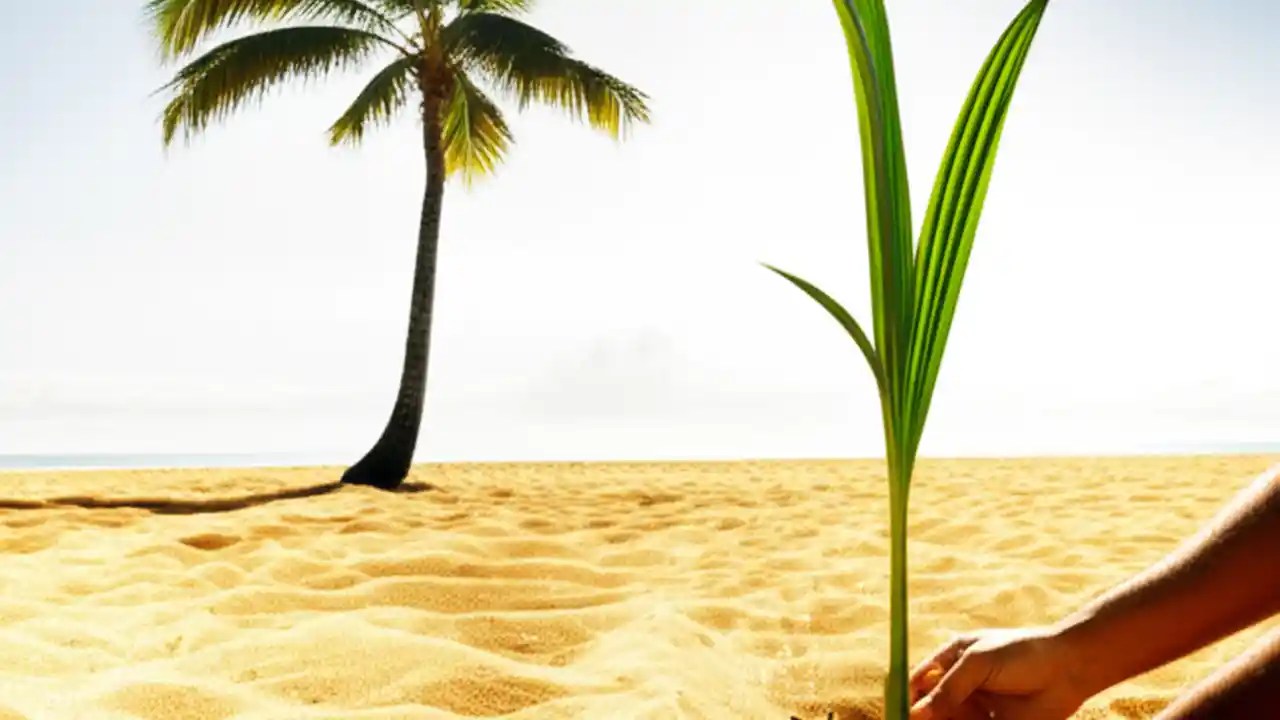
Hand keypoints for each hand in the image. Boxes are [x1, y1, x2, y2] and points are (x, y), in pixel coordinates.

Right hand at [908, 626, 1091, 719]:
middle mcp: (960, 686)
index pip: (917, 682)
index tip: (900, 716)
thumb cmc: (1021, 654)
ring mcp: (977, 709)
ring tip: (975, 719)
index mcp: (951, 660)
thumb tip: (916, 712)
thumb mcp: (978, 662)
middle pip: (930, 710)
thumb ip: (948, 688)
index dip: (905, 699)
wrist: (1069, 669)